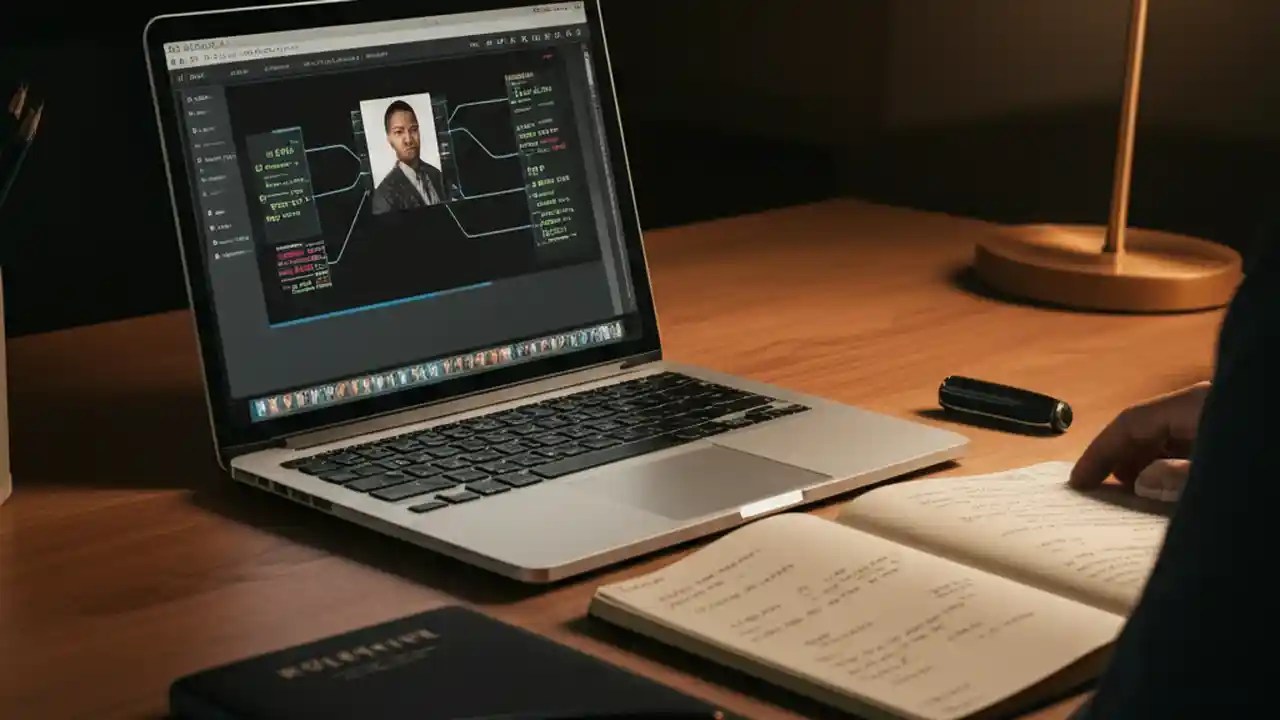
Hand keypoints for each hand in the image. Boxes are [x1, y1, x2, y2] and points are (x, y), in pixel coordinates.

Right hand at [1069, 382, 1210, 500]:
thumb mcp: (1220, 477)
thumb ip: (1178, 478)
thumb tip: (1142, 482)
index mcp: (1196, 404)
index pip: (1132, 421)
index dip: (1100, 450)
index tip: (1078, 480)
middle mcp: (1203, 404)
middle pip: (1149, 426)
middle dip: (1121, 457)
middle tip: (1100, 489)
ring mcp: (1220, 418)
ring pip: (1171, 436)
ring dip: (1146, 463)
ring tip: (1131, 492)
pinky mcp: (1230, 435)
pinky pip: (1193, 445)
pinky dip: (1173, 465)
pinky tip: (1165, 487)